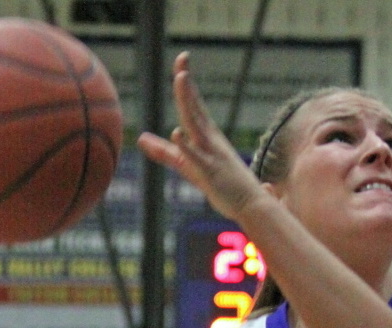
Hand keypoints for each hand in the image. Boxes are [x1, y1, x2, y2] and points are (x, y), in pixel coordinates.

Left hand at [137, 52, 269, 220]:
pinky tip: (177, 133)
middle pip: (194, 108)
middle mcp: (210, 140)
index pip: (194, 104)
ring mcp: (211, 154)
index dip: (186, 84)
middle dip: (187, 84)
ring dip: (188, 102)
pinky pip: (197, 158)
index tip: (182, 61)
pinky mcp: (210, 172)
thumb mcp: (187, 166)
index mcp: (206, 136)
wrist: (251, 204)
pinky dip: (187, 145)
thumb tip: (140, 139)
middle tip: (182, 59)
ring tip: (180, 79)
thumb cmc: (221, 185)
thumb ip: (164, 152)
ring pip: (196, 125)